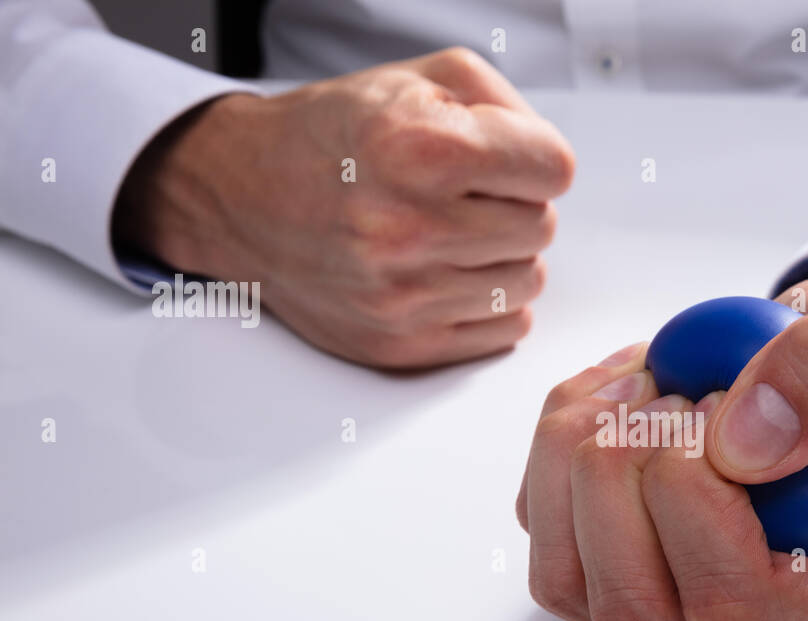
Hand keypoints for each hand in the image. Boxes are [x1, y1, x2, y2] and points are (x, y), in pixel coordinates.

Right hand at [113, 48, 575, 367]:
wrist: (243, 197)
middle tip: (465, 195)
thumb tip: (552, 165)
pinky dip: (489, 301)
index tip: (507, 160)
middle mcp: (409, 228)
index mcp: (419, 149)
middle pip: (541, 227)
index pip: (553, 169)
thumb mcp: (418, 79)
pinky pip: (504, 329)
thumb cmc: (332, 139)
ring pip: (527, 282)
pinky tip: (448, 272)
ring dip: (503, 256)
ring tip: (452, 233)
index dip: (534, 159)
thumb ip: (504, 106)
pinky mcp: (402, 344)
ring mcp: (405, 296)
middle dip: (513, 205)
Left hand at [517, 276, 807, 620]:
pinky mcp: (631, 610)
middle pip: (640, 613)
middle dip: (620, 470)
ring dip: (574, 458)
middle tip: (668, 383)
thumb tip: (741, 440)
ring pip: (573, 588)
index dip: (692, 490)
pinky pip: (552, 554)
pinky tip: (620, 403)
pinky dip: (555, 461)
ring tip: (642, 382)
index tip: (712, 396)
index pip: (739, 605)